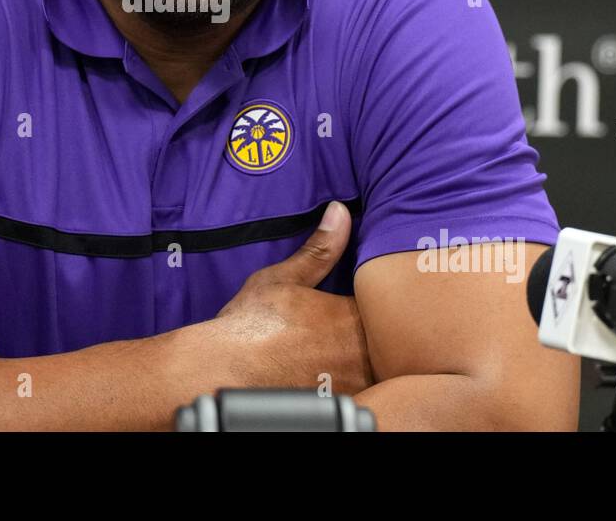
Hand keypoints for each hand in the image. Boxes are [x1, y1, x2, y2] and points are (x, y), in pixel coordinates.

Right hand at [216, 201, 373, 394]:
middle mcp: (361, 353)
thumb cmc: (252, 323)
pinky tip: (336, 376)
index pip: (390, 308)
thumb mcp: (285, 277)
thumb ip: (320, 248)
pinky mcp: (340, 403)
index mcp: (354, 316)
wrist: (225, 370)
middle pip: (390, 342)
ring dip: (371, 360)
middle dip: (383, 334)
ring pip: (380, 370)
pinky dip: (358, 384)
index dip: (384, 303)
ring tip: (348, 352)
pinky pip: (365, 392)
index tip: (376, 300)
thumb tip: (340, 212)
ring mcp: (353, 383)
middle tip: (366, 328)